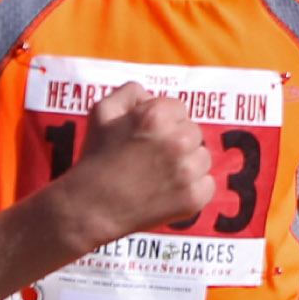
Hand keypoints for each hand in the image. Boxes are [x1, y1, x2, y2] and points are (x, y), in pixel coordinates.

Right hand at [53, 83, 214, 247]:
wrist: (90, 207)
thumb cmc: (95, 158)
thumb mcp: (102, 112)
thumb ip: (131, 92)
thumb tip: (152, 95)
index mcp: (157, 116)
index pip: (179, 108)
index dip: (163, 122)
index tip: (148, 137)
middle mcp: (177, 140)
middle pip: (194, 132)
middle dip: (177, 141)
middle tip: (152, 158)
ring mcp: (188, 171)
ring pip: (203, 158)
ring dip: (187, 164)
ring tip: (159, 176)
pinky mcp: (194, 197)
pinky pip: (208, 185)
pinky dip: (193, 189)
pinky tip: (168, 192)